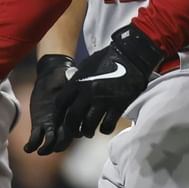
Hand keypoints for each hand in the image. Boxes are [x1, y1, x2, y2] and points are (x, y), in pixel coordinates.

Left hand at [24, 54, 79, 154]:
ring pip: (51, 142)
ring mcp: (51, 126)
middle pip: (64, 139)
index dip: (75, 133)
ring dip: (46, 148)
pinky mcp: (39, 125)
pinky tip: (27, 149)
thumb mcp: (70, 80)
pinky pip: (36, 139)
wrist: (52, 77)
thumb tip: (73, 77)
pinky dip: (32, 145)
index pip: (76, 129)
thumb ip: (72, 85)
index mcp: (73, 114)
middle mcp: (63, 123)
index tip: (73, 134)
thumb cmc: (63, 77)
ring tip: (41, 151)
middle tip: (55, 147)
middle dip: (60, 144)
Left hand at [62, 24, 164, 138]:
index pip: (61, 103)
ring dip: (87, 131)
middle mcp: (88, 92)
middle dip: (71, 129)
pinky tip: (104, 128)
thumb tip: (71, 94)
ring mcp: (103, 99)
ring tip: (88, 132)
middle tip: (74, 132)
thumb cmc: (108, 58)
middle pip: (72, 117)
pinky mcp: (118, 105)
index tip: (58, 122)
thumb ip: (77, 80)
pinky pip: (107, 125)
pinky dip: (104, 130)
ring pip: (89, 124)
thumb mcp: (87, 66)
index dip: (57, 116)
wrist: (131, 55)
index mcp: (78, 81)